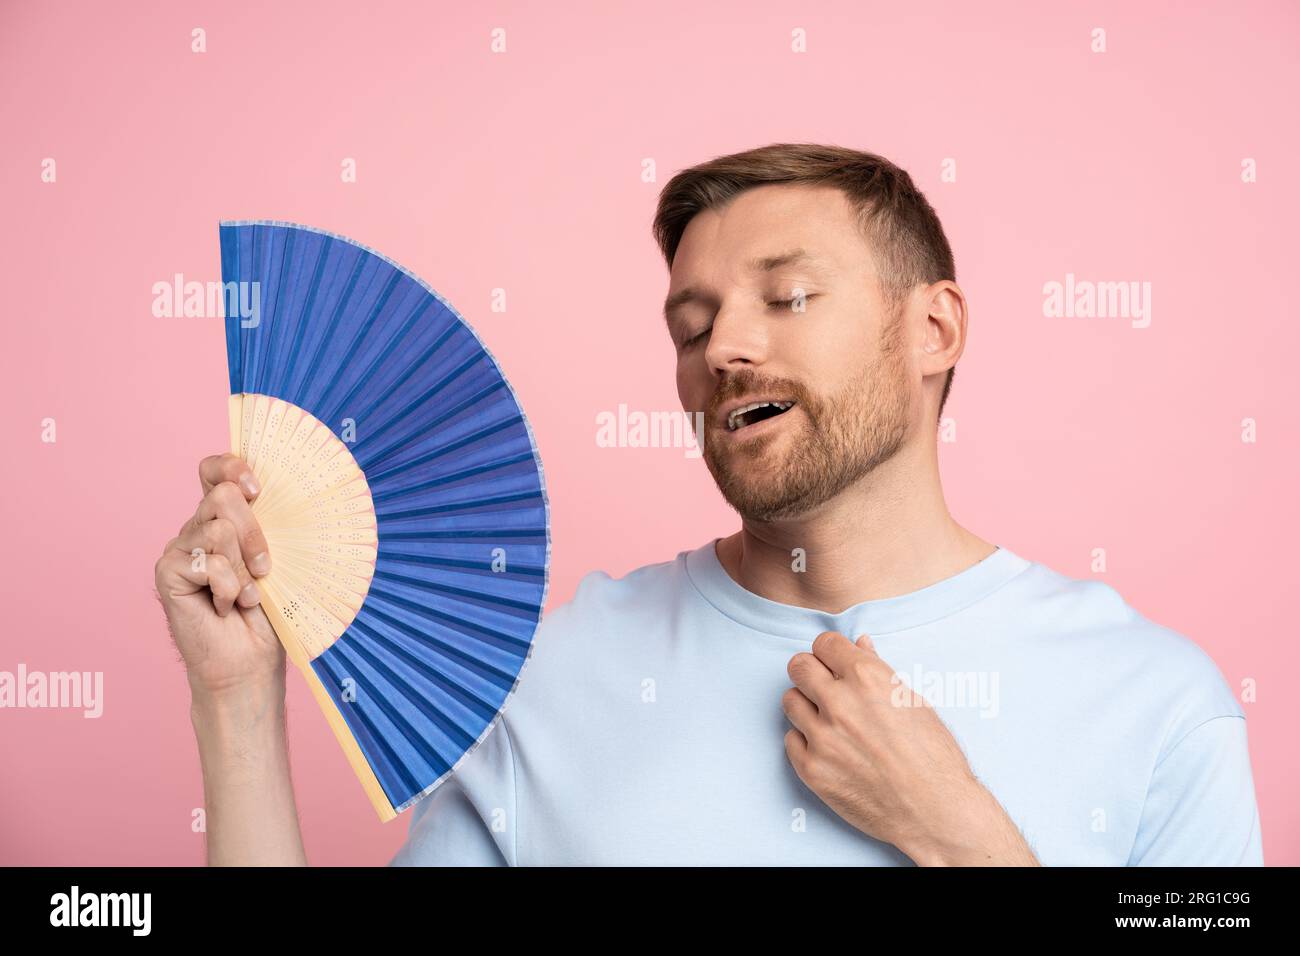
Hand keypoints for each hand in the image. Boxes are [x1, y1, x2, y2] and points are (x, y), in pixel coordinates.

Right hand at [154, 453, 284, 701]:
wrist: (252, 661)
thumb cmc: (271, 610)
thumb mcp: (278, 557)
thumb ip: (266, 522)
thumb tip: (265, 491)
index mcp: (225, 517)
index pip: (215, 469)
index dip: (232, 467)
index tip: (257, 489)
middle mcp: (198, 527)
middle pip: (223, 496)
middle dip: (254, 533)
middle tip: (264, 568)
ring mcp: (180, 548)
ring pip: (218, 530)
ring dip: (243, 568)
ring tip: (246, 594)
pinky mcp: (168, 571)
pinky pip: (207, 562)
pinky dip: (228, 588)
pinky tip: (225, 607)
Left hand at [782, 631, 1038, 865]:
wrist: (936, 811)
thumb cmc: (934, 756)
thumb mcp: (913, 701)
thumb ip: (877, 669)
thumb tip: (859, 644)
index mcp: (866, 678)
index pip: (823, 643)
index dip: (831, 653)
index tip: (835, 663)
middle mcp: (839, 703)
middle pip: (798, 667)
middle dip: (811, 672)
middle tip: (824, 687)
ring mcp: (822, 737)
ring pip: (790, 701)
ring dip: (807, 706)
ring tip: (830, 721)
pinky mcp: (811, 769)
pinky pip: (791, 740)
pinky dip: (806, 741)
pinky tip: (830, 749)